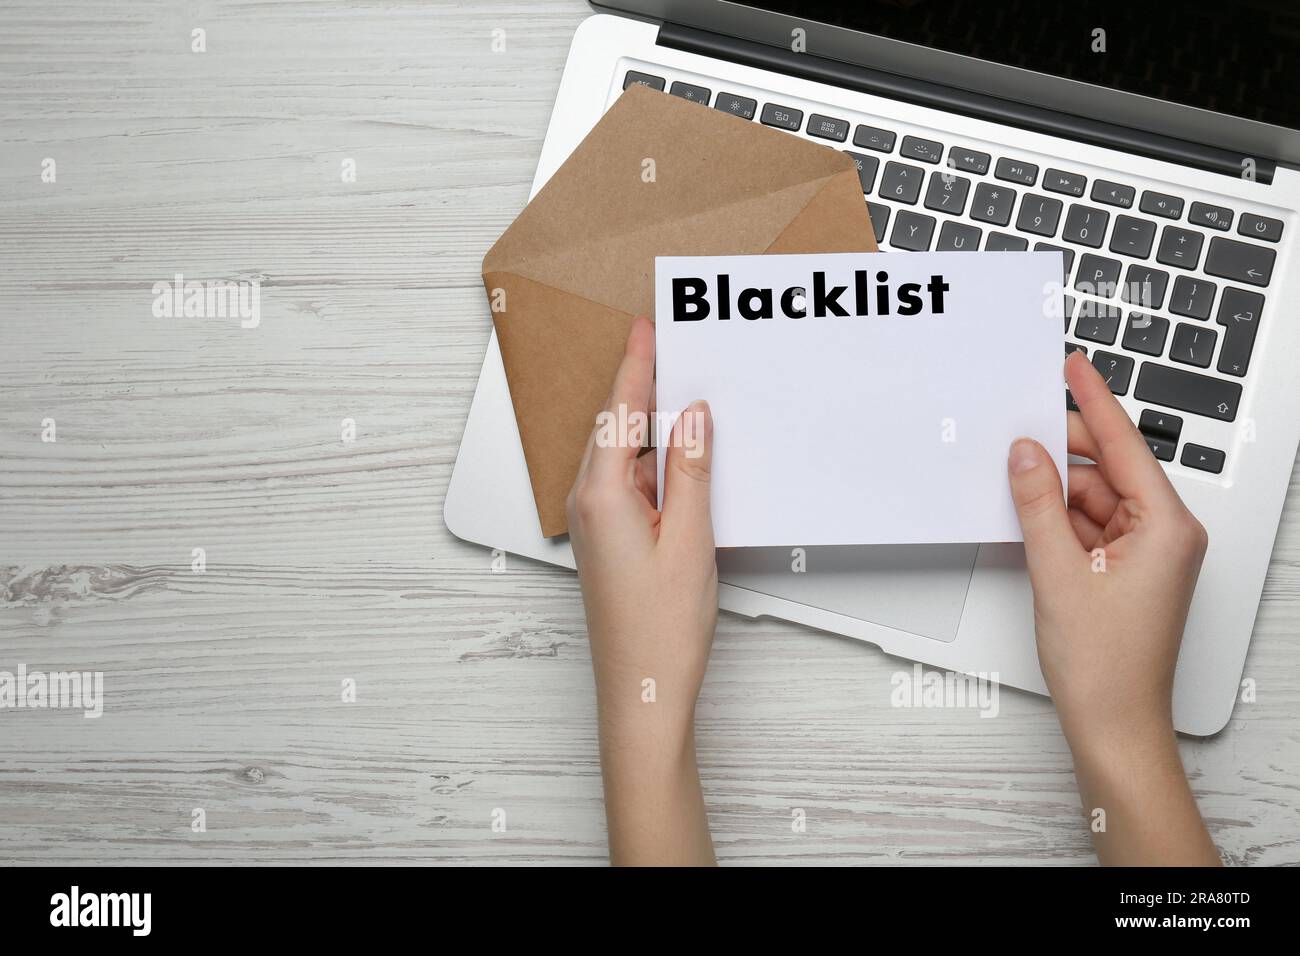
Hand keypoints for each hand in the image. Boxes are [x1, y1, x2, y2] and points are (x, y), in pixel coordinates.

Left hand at [566, 315, 716, 865]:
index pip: (620, 413)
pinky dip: (649, 456)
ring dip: (645, 420)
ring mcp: (595, 522)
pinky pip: (626, 480)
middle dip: (638, 384)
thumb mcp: (690, 539)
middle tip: (663, 343)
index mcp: (603, 496)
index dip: (637, 366)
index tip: (646, 327)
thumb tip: (694, 417)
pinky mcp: (608, 538)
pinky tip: (673, 450)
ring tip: (674, 385)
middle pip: (614, 427)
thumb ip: (692, 471)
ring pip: (620, 453)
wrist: (644, 688)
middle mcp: (589, 503)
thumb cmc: (660, 628)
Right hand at [1007, 349, 1217, 864]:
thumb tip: (1026, 455)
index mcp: (1167, 526)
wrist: (1114, 725)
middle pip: (1105, 468)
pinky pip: (1087, 524)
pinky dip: (1057, 518)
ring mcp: (1145, 553)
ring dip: (1053, 491)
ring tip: (1012, 481)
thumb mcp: (1058, 572)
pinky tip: (1027, 513)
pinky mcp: (1124, 570)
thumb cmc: (1106, 666)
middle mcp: (1164, 533)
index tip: (1074, 365)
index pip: (1123, 444)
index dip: (1094, 401)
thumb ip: (1037, 504)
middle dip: (1061, 452)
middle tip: (1016, 430)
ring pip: (1091, 496)